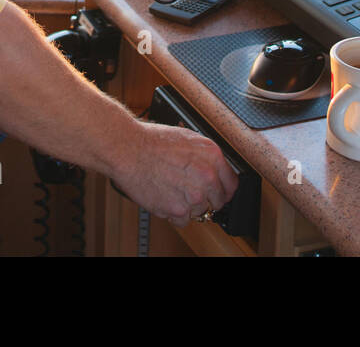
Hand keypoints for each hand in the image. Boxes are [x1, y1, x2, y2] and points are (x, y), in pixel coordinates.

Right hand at [110, 121, 238, 225]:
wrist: (128, 149)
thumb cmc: (152, 142)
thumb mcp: (188, 139)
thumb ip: (205, 157)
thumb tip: (215, 172)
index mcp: (212, 155)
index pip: (231, 184)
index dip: (223, 190)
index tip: (217, 194)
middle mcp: (207, 176)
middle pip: (217, 202)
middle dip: (205, 200)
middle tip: (188, 193)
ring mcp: (194, 194)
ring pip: (200, 212)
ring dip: (187, 207)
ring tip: (171, 191)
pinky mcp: (178, 209)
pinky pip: (183, 221)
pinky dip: (174, 214)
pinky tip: (165, 198)